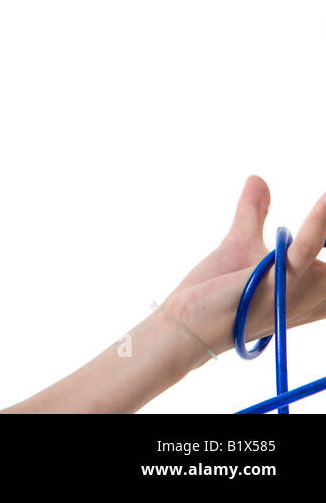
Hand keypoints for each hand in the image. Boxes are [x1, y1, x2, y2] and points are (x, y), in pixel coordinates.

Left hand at [164, 175, 325, 359]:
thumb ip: (254, 212)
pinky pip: (304, 249)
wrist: (189, 323)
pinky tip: (325, 199)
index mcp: (320, 290)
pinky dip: (317, 223)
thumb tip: (257, 179)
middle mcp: (320, 294)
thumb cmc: (217, 292)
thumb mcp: (243, 243)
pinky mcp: (277, 280)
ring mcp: (300, 288)